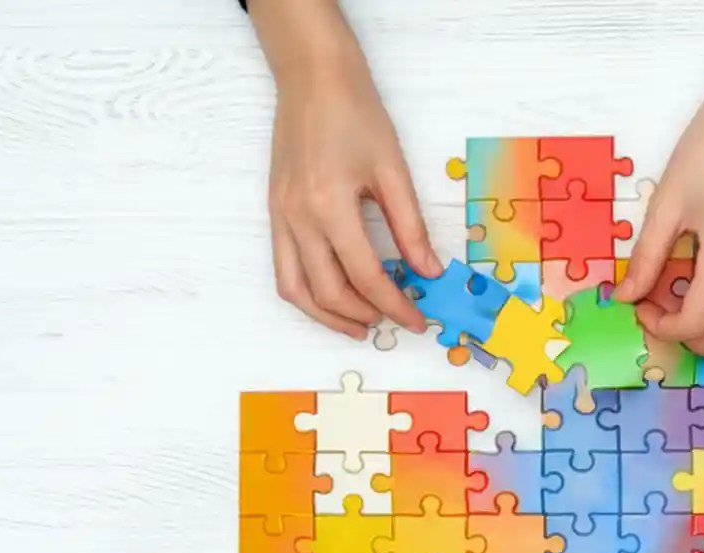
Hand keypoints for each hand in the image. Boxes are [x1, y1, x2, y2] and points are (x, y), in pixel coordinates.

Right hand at [259, 6, 439, 339]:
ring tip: (361, 324)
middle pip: (327, 291)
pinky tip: (333, 295)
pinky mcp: (274, 212)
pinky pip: (283, 268)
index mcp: (329, 207)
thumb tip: (429, 271)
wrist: (313, 78)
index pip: (366, 276)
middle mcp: (298, 219)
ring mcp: (280, 217)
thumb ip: (411, 227)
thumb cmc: (356, 114)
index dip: (395, 305)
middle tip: (394, 321)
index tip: (418, 319)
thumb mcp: (393, 170)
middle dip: (363, 315)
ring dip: (327, 315)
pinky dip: (307, 292)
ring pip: (295, 289)